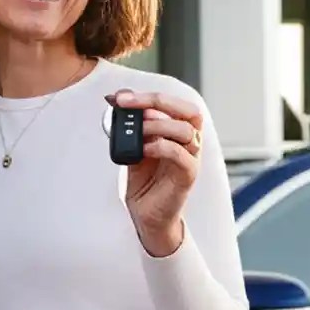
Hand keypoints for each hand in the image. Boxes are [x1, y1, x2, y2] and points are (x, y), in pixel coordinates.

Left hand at [108, 89, 204, 256]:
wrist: (145, 214)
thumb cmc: (144, 180)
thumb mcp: (134, 146)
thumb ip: (131, 124)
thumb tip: (117, 97)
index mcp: (179, 131)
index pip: (176, 104)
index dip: (150, 96)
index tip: (122, 97)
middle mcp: (190, 142)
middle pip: (189, 111)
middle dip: (158, 102)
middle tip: (131, 105)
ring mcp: (192, 159)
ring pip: (187, 130)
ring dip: (158, 124)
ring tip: (138, 130)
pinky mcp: (188, 176)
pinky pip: (182, 155)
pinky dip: (161, 146)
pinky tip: (144, 149)